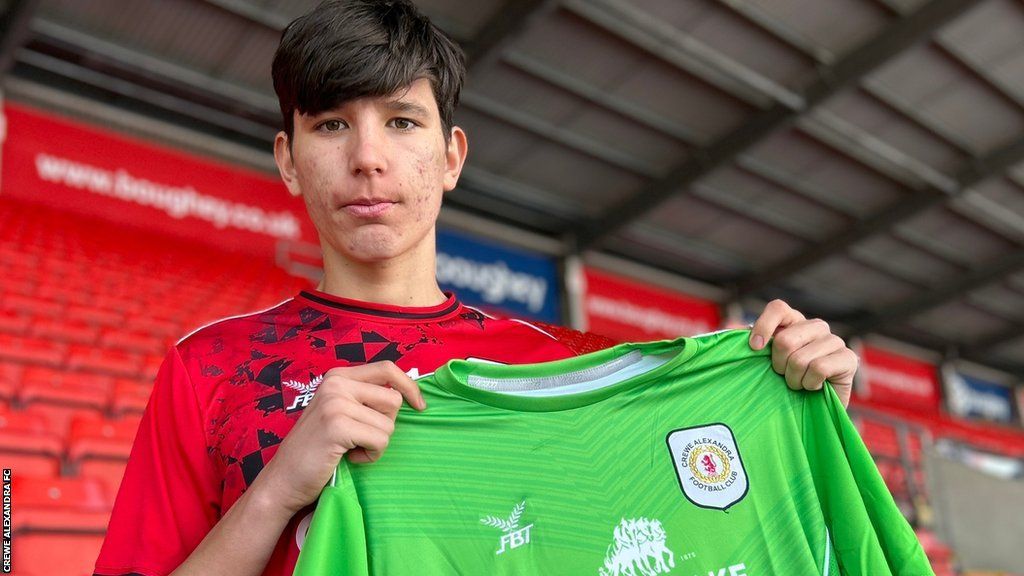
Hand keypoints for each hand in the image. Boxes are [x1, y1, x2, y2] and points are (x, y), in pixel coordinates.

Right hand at [249, 361, 425, 517]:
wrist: (284, 478)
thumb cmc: (317, 448)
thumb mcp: (340, 411)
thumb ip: (365, 398)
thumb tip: (406, 394)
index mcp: (338, 376)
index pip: (388, 368)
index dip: (409, 386)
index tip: (420, 406)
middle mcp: (337, 383)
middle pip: (394, 400)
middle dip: (386, 425)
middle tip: (361, 437)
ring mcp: (336, 403)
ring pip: (389, 424)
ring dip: (377, 444)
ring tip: (351, 449)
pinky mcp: (338, 426)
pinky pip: (380, 441)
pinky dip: (371, 456)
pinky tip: (349, 457)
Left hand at [749, 300, 857, 407]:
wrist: (811, 412)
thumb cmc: (783, 385)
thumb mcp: (764, 362)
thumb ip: (751, 344)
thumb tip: (730, 325)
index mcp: (794, 321)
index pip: (778, 308)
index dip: (764, 326)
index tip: (755, 348)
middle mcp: (816, 326)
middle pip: (785, 339)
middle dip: (779, 365)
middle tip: (784, 375)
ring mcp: (834, 341)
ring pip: (801, 358)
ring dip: (794, 379)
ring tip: (800, 384)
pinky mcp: (848, 359)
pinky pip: (819, 368)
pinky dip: (810, 384)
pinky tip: (815, 387)